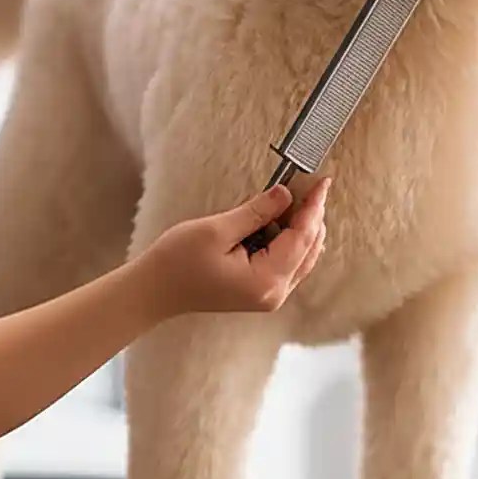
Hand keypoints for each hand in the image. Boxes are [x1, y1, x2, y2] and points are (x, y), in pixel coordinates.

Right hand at [140, 179, 329, 316]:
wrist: (155, 291)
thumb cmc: (178, 261)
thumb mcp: (217, 229)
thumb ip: (256, 212)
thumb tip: (286, 194)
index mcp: (266, 280)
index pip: (302, 238)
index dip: (314, 208)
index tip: (323, 183)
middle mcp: (274, 293)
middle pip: (309, 249)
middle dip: (312, 217)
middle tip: (312, 186)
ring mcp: (269, 296)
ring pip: (303, 258)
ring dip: (303, 229)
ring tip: (299, 199)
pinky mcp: (260, 292)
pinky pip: (289, 264)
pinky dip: (291, 241)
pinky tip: (283, 221)